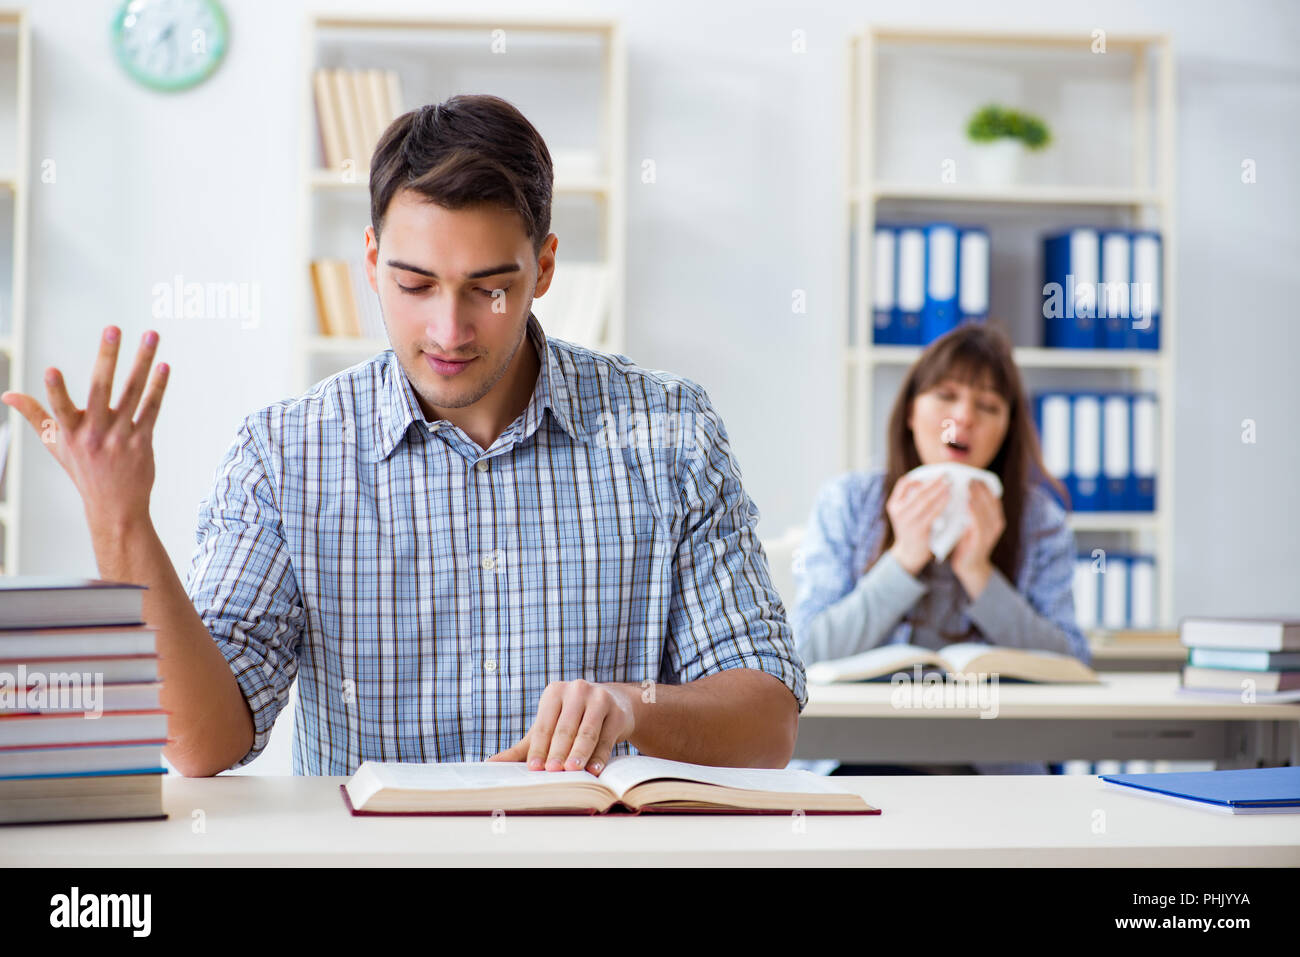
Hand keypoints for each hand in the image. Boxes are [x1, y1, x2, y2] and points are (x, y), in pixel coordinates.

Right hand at [1, 326, 167, 531]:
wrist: (115, 505)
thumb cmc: (82, 470)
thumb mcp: (54, 444)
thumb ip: (35, 415)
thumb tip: (7, 395)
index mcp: (70, 432)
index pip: (59, 409)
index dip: (54, 391)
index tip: (51, 370)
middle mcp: (95, 433)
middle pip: (101, 389)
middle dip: (107, 357)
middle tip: (113, 328)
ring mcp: (121, 436)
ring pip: (133, 392)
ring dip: (143, 362)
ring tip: (151, 335)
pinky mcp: (142, 440)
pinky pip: (151, 409)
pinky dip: (158, 387)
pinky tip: (164, 365)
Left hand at [488, 678, 636, 775]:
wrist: (615, 704)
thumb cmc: (573, 719)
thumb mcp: (548, 727)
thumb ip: (523, 747)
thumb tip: (490, 765)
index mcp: (555, 692)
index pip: (544, 724)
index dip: (539, 747)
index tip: (534, 768)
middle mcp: (577, 690)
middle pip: (565, 728)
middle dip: (558, 752)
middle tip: (552, 772)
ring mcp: (600, 698)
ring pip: (587, 732)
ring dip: (579, 753)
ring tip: (573, 771)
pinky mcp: (617, 712)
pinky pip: (606, 738)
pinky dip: (600, 756)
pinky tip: (595, 770)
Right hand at [886, 474, 949, 575]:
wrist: (908, 554)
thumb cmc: (911, 531)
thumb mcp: (904, 514)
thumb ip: (911, 500)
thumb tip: (929, 484)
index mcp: (894, 504)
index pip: (903, 484)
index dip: (917, 477)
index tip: (930, 475)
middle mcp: (898, 511)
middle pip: (918, 491)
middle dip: (934, 481)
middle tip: (946, 474)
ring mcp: (908, 520)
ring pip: (926, 500)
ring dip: (939, 490)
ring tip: (950, 484)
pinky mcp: (919, 528)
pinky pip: (932, 512)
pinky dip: (941, 503)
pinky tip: (949, 498)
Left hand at [948, 479, 1004, 595]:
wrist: (969, 567)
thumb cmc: (967, 542)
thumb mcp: (969, 522)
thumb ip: (969, 509)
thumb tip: (958, 489)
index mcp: (995, 517)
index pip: (993, 497)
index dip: (985, 485)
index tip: (974, 474)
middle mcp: (996, 524)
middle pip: (990, 501)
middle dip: (980, 487)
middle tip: (970, 475)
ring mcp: (990, 533)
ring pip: (985, 510)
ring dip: (977, 496)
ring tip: (968, 485)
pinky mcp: (981, 541)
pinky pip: (978, 523)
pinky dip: (973, 512)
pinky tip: (966, 503)